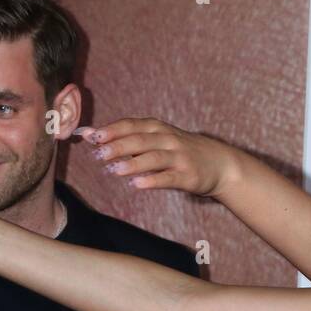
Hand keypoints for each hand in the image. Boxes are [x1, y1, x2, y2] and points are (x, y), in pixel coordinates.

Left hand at [73, 118, 240, 197]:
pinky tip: (136, 185)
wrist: (220, 164)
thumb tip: (90, 135)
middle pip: (140, 140)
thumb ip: (126, 138)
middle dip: (118, 146)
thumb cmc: (180, 151)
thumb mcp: (157, 139)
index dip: (112, 130)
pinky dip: (152, 180)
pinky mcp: (187, 176)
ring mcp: (179, 158)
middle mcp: (168, 139)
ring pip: (153, 157)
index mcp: (158, 129)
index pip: (132, 125)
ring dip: (132, 163)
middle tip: (98, 154)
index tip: (91, 135)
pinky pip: (168, 178)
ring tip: (113, 170)